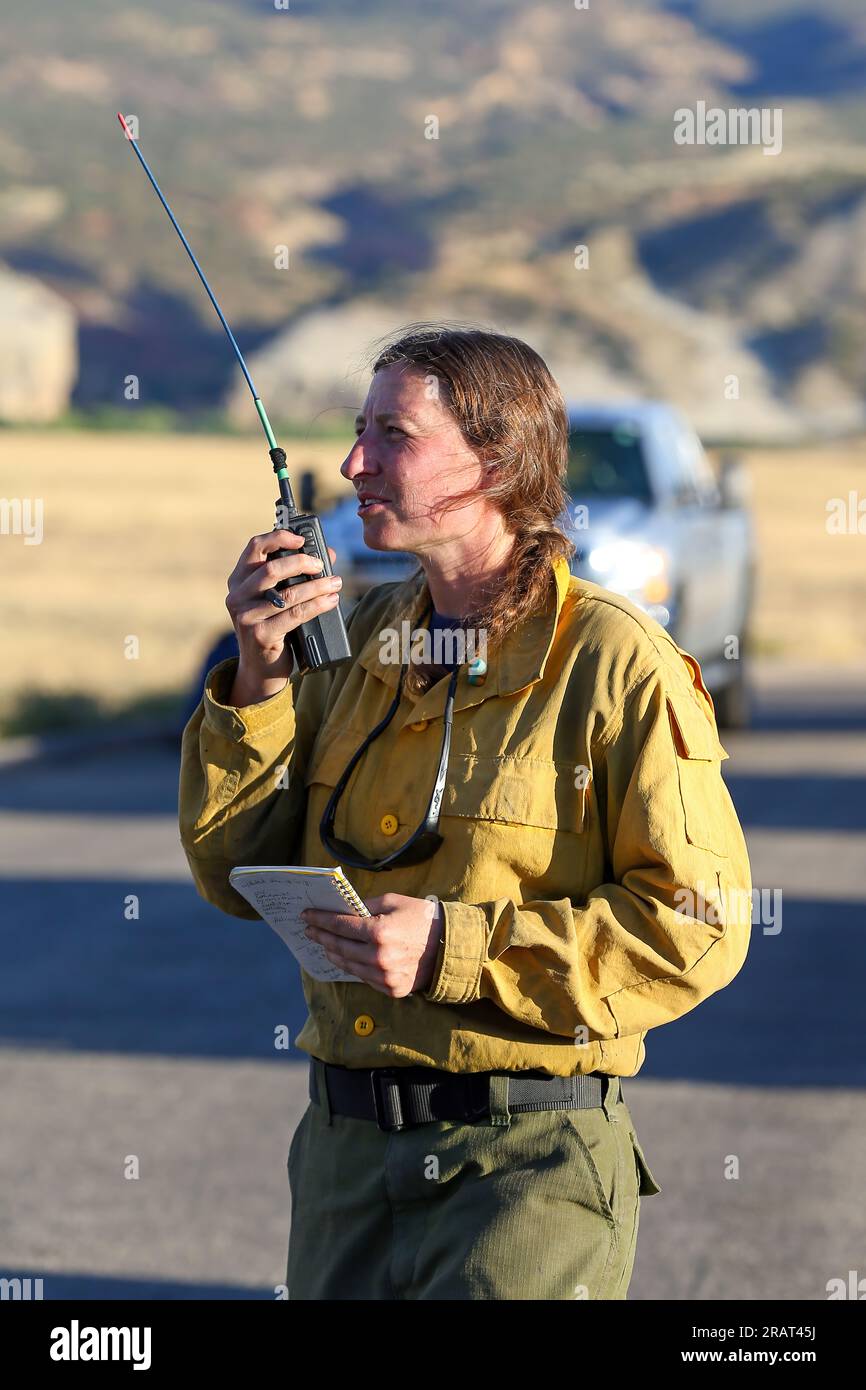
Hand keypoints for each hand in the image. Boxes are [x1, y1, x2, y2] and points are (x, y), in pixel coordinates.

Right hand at [225, 530, 339, 702]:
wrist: (261, 668)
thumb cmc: (272, 627)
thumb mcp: (277, 598)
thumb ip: (296, 575)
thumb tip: (328, 554)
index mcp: (238, 580)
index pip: (254, 547)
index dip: (278, 538)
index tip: (301, 539)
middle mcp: (237, 596)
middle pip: (271, 569)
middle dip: (302, 563)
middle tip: (322, 565)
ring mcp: (246, 617)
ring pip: (288, 594)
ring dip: (317, 586)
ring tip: (336, 583)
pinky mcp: (260, 635)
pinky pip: (295, 615)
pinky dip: (317, 605)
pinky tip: (331, 601)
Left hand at [301, 892, 443, 996]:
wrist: (450, 946)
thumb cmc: (421, 918)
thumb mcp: (394, 901)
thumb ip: (366, 906)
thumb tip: (343, 910)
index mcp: (380, 932)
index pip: (340, 926)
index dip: (320, 920)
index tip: (306, 916)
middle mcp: (379, 957)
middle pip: (339, 947)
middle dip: (322, 937)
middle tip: (310, 930)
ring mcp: (385, 977)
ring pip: (348, 965)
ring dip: (333, 953)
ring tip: (324, 944)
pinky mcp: (391, 990)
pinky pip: (363, 977)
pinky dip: (351, 966)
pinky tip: (345, 957)